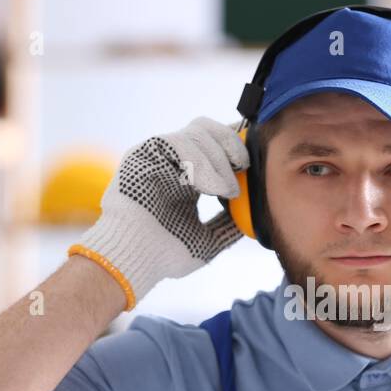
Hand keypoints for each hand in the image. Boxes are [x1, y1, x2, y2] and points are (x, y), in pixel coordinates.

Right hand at [69, 116, 247, 311]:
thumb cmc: (164, 255)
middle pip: (208, 129)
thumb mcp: (208, 240)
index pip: (215, 145)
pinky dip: (200, 163)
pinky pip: (177, 143)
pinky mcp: (142, 154)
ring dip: (219, 160)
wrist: (134, 261)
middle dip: (232, 143)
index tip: (254, 159)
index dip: (236, 144)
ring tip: (227, 191)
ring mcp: (156, 156)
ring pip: (197, 133)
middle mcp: (172, 162)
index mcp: (188, 178)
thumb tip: (256, 215)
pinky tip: (210, 188)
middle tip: (245, 166)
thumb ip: (229, 225)